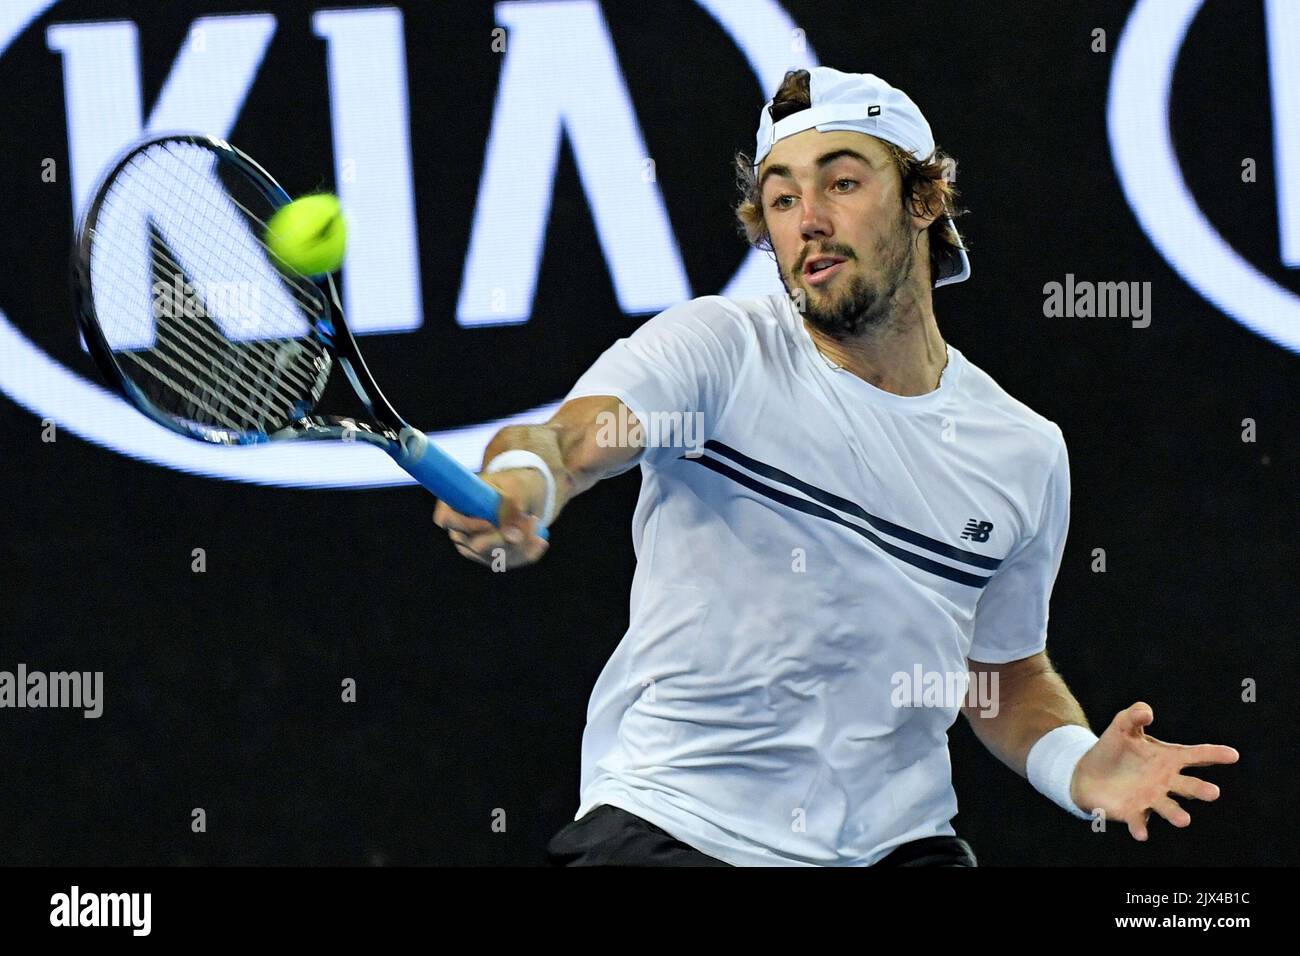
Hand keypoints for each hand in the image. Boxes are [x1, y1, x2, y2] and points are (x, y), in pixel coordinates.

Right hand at [432, 468, 549, 569]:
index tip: (491, 522)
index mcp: (455, 503)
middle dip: (505, 537)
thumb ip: (512, 506)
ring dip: (521, 543)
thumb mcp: (515, 487)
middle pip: (474, 545)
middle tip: (529, 520)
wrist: (524, 494)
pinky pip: (509, 562)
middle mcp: (460, 529)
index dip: (466, 525)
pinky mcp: (492, 558)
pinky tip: (539, 541)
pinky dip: (528, 552)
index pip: (445, 519)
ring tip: (535, 522)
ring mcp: (474, 547)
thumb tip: (511, 536)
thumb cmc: (513, 484)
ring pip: (494, 557)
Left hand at [1069, 701, 1238, 840]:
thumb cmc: (1114, 748)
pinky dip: (1140, 827)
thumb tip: (1147, 711)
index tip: (1233, 755)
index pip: (1196, 755)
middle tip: (1214, 792)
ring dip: (1176, 814)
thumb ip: (1134, 715)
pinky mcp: (1133, 812)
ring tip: (1184, 820)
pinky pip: (1139, 821)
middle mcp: (1166, 782)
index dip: (1214, 754)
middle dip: (1201, 790)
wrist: (1089, 773)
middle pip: (1189, 786)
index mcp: (1169, 759)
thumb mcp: (1123, 727)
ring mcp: (1151, 799)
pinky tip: (1141, 833)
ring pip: (1169, 808)